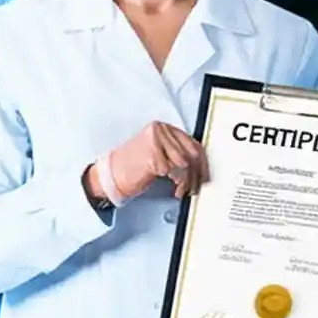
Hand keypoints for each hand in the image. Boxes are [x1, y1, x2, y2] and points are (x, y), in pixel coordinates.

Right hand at [90, 121, 209, 200]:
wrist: (112, 176)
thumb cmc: (133, 166)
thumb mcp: (159, 153)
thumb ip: (177, 152)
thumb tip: (201, 163)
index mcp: (162, 128)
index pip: (192, 143)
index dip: (203, 163)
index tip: (205, 175)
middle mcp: (160, 130)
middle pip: (191, 153)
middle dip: (196, 174)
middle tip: (195, 186)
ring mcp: (155, 141)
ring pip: (185, 163)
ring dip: (186, 181)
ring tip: (180, 189)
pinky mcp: (152, 155)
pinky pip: (175, 172)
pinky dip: (177, 184)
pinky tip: (173, 189)